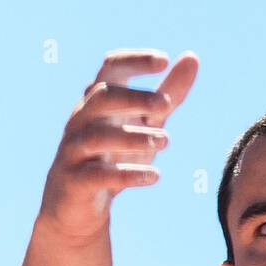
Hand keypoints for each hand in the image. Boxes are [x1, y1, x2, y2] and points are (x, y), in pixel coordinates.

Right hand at [39, 48, 198, 241]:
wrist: (77, 208)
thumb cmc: (114, 156)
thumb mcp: (145, 123)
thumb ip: (169, 93)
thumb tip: (193, 57)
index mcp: (98, 101)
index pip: (111, 68)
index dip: (135, 60)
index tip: (164, 60)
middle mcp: (81, 120)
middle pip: (101, 97)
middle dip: (134, 98)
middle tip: (166, 105)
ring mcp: (73, 151)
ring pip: (98, 136)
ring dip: (135, 137)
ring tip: (166, 141)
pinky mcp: (74, 182)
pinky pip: (98, 175)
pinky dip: (127, 174)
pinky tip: (154, 177)